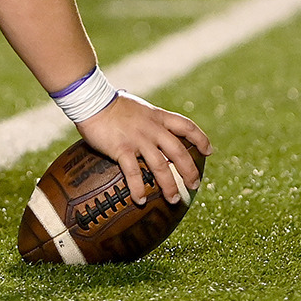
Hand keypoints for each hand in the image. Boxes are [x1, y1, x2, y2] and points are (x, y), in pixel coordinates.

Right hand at [74, 92, 211, 205]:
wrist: (92, 100)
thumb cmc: (110, 104)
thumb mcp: (137, 107)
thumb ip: (147, 118)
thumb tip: (149, 125)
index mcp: (157, 116)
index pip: (186, 126)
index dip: (200, 138)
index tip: (209, 151)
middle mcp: (152, 128)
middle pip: (179, 151)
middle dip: (190, 170)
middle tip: (194, 185)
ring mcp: (138, 139)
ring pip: (161, 166)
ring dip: (169, 185)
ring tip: (174, 199)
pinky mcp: (122, 149)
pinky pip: (133, 173)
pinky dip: (138, 188)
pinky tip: (140, 200)